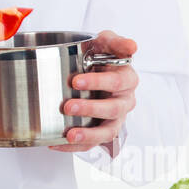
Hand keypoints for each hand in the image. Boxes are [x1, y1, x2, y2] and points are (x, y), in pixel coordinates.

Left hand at [49, 30, 138, 155]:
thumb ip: (117, 42)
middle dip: (90, 108)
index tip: (76, 81)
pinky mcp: (102, 131)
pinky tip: (55, 143)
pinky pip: (92, 143)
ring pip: (107, 131)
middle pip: (113, 109)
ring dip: (88, 134)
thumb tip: (132, 46)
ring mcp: (115, 119)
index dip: (98, 82)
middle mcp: (125, 101)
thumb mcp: (107, 41)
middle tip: (68, 106)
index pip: (118, 81)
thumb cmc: (101, 55)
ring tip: (70, 134)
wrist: (95, 67)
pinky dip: (74, 147)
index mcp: (128, 79)